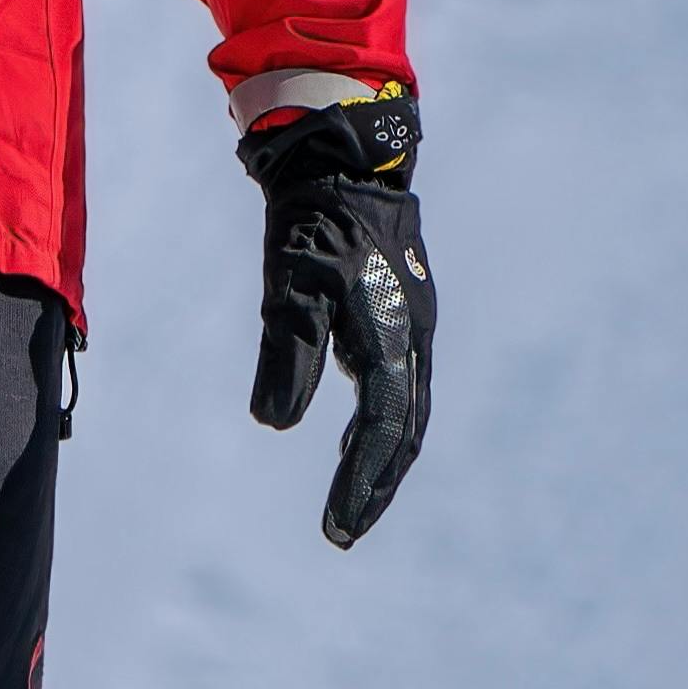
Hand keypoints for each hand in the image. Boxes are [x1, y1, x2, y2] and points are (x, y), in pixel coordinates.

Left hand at [239, 88, 431, 548]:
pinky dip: (378, 422)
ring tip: (348, 500)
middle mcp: (414, 337)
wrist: (345, 157)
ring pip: (407, 409)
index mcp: (392, 335)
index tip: (336, 527)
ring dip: (379, 458)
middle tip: (343, 531)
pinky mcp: (400, 312)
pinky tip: (348, 437)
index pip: (383, 427)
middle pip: (406, 430)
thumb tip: (274, 422)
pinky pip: (397, 383)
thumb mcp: (290, 284)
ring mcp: (412, 324)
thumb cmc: (313, 220)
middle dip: (376, 484)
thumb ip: (286, 353)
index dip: (361, 481)